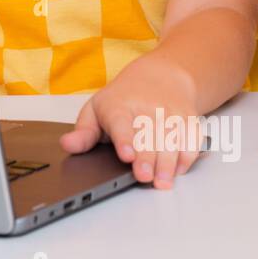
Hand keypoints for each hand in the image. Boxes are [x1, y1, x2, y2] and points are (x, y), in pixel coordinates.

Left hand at [58, 51, 202, 188]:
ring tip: (163, 182)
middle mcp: (146, 107)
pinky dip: (187, 155)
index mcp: (118, 106)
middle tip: (145, 177)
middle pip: (148, 135)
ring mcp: (169, 112)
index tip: (126, 154)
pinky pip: (191, 138)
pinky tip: (178, 170)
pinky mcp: (188, 118)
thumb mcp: (96, 110)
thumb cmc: (123, 99)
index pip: (121, 122)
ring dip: (169, 161)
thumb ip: (83, 133)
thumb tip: (67, 145)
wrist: (161, 76)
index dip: (125, 139)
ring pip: (171, 138)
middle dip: (148, 157)